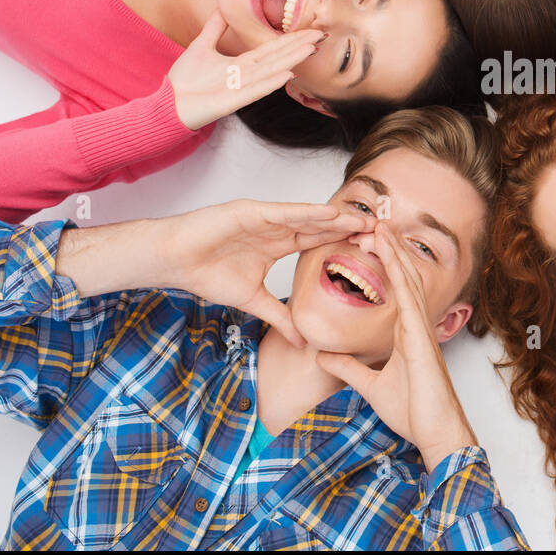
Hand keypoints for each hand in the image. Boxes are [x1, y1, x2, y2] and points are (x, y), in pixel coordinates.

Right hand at [152, 200, 374, 346]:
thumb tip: (301, 342)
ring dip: (335, 218)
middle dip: (347, 229)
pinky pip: (284, 212)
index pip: (317, 243)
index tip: (370, 250)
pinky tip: (329, 214)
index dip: (342, 245)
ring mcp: (264, 217)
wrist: (174, 259)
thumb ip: (280, 317)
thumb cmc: (206, 274)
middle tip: (380, 231)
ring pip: (307, 217)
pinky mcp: (250, 211)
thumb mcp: (253, 301)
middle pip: (319, 227)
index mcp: (277, 244)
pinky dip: (306, 213)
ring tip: (363, 220)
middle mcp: (275, 228)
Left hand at [169, 11, 323, 129]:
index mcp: (241, 64)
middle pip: (277, 58)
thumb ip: (215, 27)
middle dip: (299, 47)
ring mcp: (241, 89)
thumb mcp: (201, 45)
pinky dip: (271, 83)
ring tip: (311, 50)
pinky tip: (288, 76)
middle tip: (321, 35)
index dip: (290, 40)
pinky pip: (255, 91)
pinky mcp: (232, 102)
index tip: (310, 30)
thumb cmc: (185, 79)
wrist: (168, 102)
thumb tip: (222, 6)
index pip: (271, 49)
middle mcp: (246, 76)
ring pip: (271, 71)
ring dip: (292, 60)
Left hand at [314, 224, 475, 469]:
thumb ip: (349, 368)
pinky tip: (390, 253)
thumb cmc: (414, 412)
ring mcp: (421, 328)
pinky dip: (399, 272)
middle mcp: (416, 325)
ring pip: (407, 279)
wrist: (436, 433)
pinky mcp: (420, 336)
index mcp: (406, 334)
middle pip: (403, 276)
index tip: (369, 242)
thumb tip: (325, 356)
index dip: (384, 264)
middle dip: (389, 249)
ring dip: (394, 251)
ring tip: (380, 225)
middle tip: (374, 221)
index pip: (395, 289)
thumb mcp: (370, 386)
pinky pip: (408, 297)